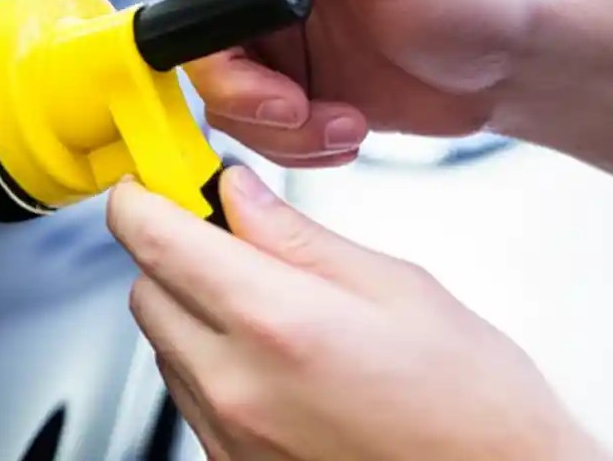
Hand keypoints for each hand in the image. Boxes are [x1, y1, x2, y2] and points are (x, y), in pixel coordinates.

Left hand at [106, 167, 607, 460]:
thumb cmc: (471, 405)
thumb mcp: (397, 288)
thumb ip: (298, 236)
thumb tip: (236, 193)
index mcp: (275, 321)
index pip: (151, 237)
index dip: (140, 195)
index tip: (152, 179)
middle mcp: (236, 384)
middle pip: (143, 288)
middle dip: (170, 251)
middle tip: (224, 235)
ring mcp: (228, 433)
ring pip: (161, 341)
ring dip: (189, 308)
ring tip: (267, 306)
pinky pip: (187, 392)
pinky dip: (208, 360)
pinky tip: (271, 356)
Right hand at [150, 0, 543, 165]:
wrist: (508, 64)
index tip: (260, 4)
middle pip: (182, 26)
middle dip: (238, 81)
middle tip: (293, 104)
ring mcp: (261, 30)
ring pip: (210, 88)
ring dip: (274, 124)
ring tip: (343, 122)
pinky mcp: (275, 85)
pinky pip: (243, 126)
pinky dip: (291, 144)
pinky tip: (345, 128)